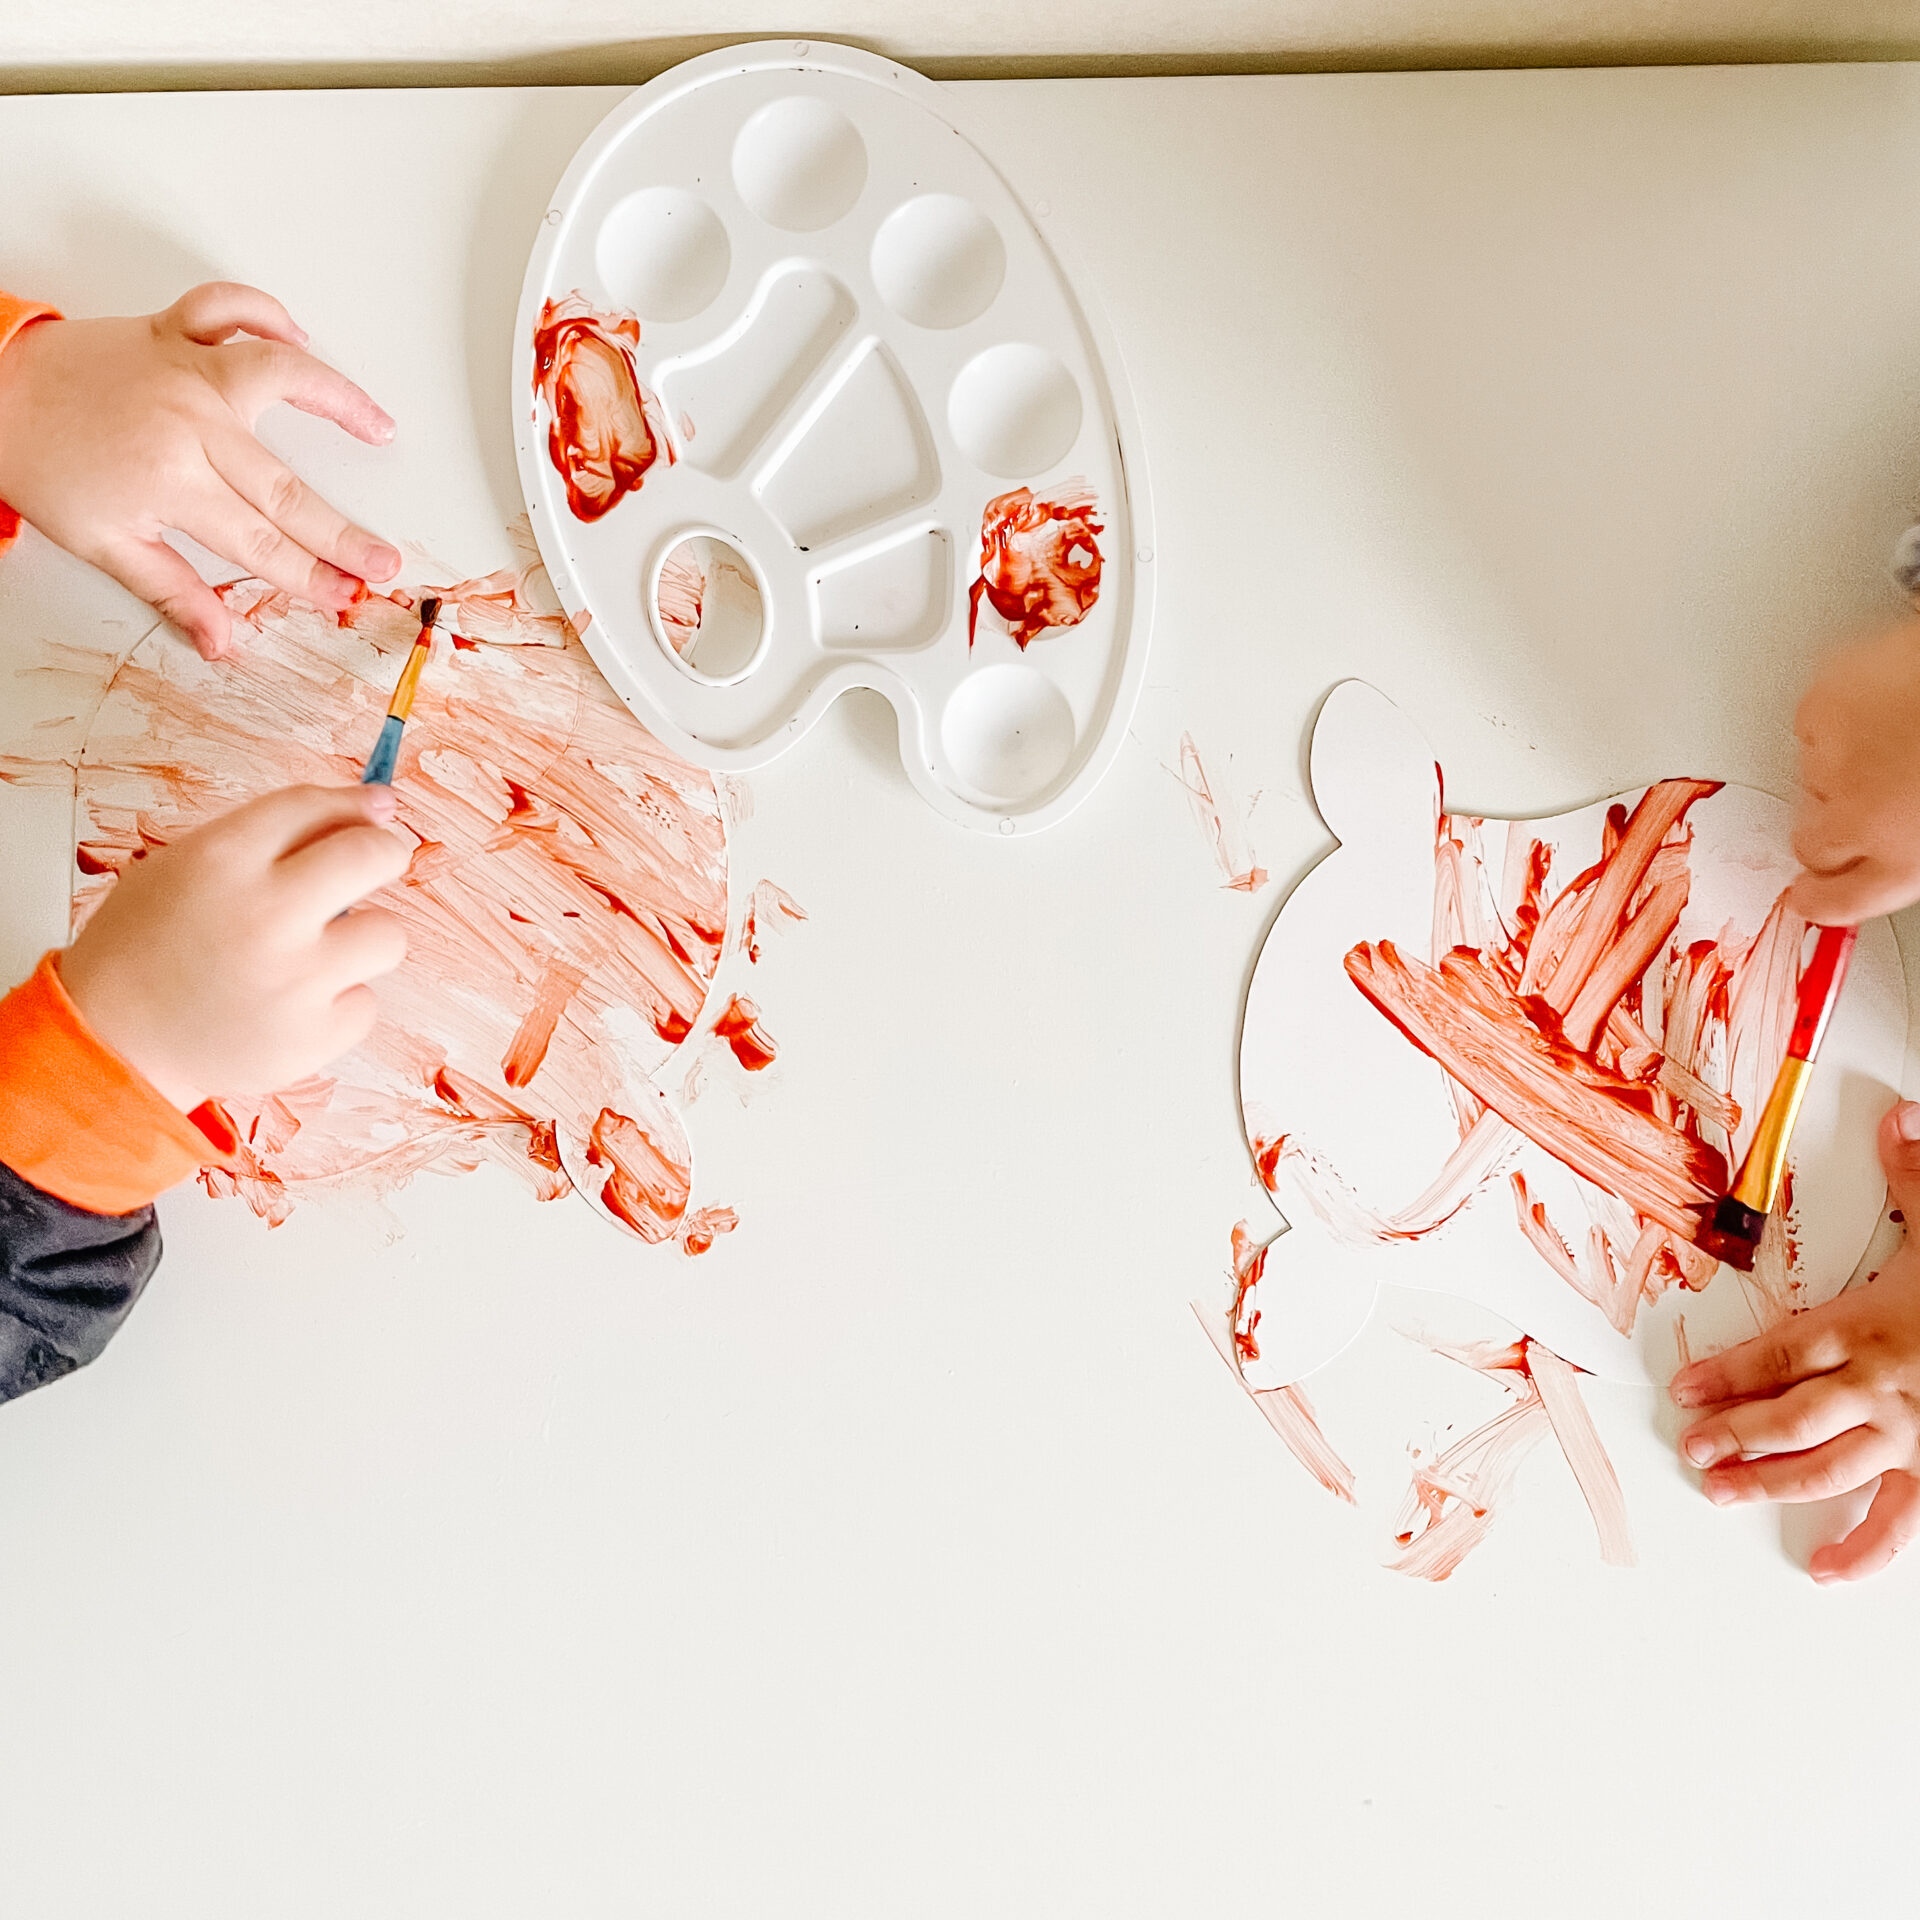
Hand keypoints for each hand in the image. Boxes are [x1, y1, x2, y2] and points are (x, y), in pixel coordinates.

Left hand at [0, 282, 400, 658]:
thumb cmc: (43, 463)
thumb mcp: (106, 544)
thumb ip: (175, 592)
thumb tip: (223, 641)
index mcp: (173, 481)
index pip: (262, 543)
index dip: (311, 576)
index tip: (344, 595)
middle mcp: (190, 422)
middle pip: (285, 487)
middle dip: (343, 533)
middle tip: (383, 560)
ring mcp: (186, 371)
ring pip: (282, 375)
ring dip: (339, 401)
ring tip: (379, 428)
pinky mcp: (172, 332)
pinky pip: (230, 307)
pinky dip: (268, 314)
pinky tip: (299, 337)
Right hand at [59, 785, 410, 1112]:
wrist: (113, 1041)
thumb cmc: (151, 945)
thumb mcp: (186, 865)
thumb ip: (274, 833)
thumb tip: (379, 807)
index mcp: (222, 860)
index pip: (313, 806)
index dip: (356, 805)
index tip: (376, 810)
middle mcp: (264, 915)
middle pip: (373, 857)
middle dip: (385, 854)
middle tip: (371, 866)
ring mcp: (293, 982)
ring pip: (388, 936)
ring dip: (362, 939)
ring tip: (312, 955)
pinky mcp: (312, 1038)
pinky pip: (364, 1002)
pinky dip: (338, 1003)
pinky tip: (291, 1007)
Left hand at [1671, 1101, 1919, 1581]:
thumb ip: (1916, 1177)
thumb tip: (1897, 1119)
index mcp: (1869, 1330)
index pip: (1780, 1355)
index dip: (1727, 1373)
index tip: (1685, 1390)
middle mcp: (1879, 1389)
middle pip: (1789, 1417)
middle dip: (1733, 1434)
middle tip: (1690, 1448)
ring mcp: (1910, 1438)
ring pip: (1825, 1469)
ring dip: (1769, 1485)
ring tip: (1721, 1492)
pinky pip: (1899, 1522)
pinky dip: (1864, 1549)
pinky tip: (1828, 1569)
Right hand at [1787, 614, 1919, 923]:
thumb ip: (1907, 847)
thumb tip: (1882, 851)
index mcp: (1907, 862)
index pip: (1833, 901)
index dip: (1817, 900)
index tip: (1806, 898)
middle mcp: (1859, 822)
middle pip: (1809, 844)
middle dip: (1831, 828)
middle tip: (1872, 796)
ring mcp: (1833, 765)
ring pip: (1809, 779)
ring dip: (1842, 764)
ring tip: (1896, 734)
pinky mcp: (1820, 709)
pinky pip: (1811, 725)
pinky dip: (1839, 716)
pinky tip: (1878, 703)